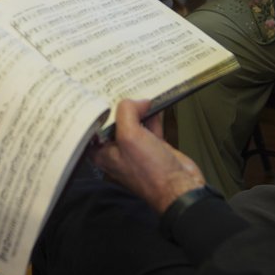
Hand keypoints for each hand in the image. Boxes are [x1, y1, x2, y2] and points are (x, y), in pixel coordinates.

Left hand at [90, 100, 205, 214]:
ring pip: (134, 122)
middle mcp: (117, 151)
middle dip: (119, 106)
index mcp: (103, 153)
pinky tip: (154, 104)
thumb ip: (126, 113)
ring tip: (139, 91)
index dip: (96, 111)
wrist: (180, 187)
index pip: (94, 127)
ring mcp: (136, 149)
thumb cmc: (151, 173)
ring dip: (138, 109)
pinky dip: (152, 116)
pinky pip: (150, 126)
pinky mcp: (154, 147)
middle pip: (114, 122)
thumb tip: (136, 101)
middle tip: (120, 87)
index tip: (99, 94)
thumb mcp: (130, 136)